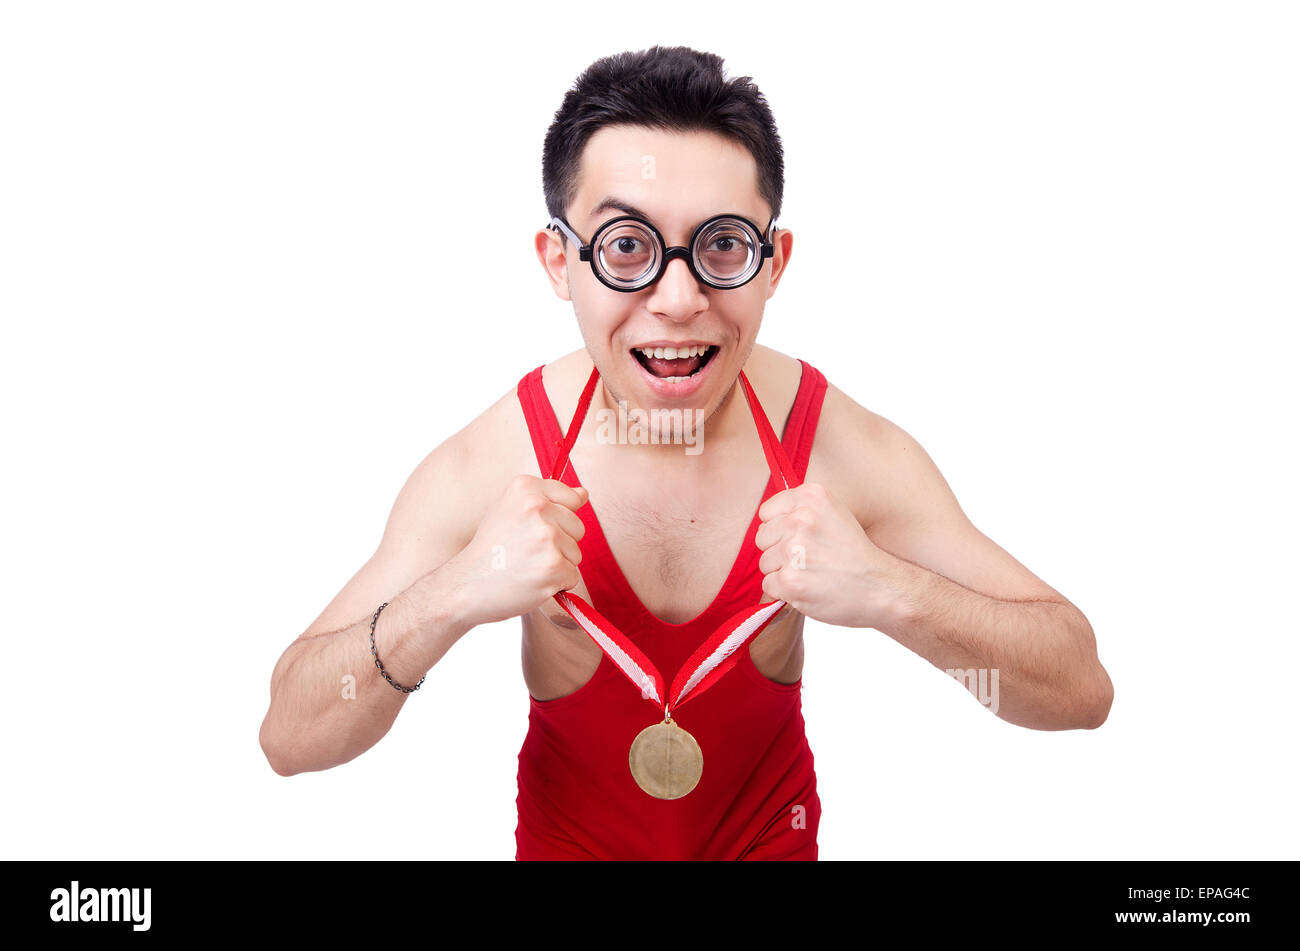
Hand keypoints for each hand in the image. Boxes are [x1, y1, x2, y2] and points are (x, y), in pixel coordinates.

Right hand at [443, 475, 587, 625]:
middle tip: (525, 552)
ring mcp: (546, 537)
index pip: (572, 498)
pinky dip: (556, 585)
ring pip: (575, 554)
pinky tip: (530, 582)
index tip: (532, 530)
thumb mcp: (509, 511)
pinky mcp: (553, 566)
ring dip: (556, 565)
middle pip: (578, 527)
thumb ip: (546, 500)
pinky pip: (572, 576)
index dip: (558, 519)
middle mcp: (537, 507)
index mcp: (525, 488)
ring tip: (525, 567)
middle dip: (560, 544)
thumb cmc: (489, 551)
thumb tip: (583, 493)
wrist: (464, 586)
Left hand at [755, 482, 897, 627]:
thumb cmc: (855, 553)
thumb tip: (766, 519)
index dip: (780, 528)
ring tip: (812, 573)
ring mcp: (793, 551)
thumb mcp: (833, 513)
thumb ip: (800, 509)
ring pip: (765, 563)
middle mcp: (801, 519)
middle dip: (779, 550)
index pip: (767, 512)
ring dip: (783, 572)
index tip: (801, 538)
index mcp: (811, 497)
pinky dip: (784, 592)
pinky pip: (769, 585)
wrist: (881, 587)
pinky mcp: (790, 581)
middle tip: (810, 559)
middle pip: (762, 537)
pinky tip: (809, 587)